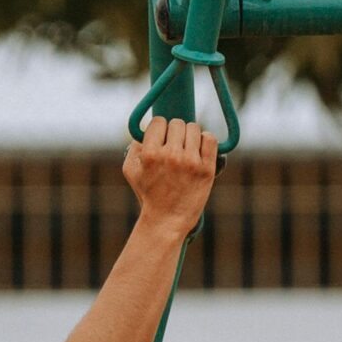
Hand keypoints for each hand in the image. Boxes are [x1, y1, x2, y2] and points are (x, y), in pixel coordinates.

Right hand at [121, 115, 218, 231]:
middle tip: (176, 146)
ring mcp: (190, 162)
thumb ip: (134, 147)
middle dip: (176, 132)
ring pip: (194, 128)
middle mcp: (171, 156)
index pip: (159, 122)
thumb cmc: (148, 195)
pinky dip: (206, 140)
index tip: (162, 139)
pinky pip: (210, 139)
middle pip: (177, 123)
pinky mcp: (206, 169)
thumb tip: (146, 130)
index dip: (160, 129)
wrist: (167, 220)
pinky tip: (201, 149)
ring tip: (188, 149)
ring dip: (191, 135)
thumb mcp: (131, 171)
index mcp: (150, 154)